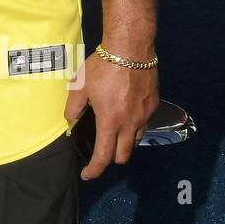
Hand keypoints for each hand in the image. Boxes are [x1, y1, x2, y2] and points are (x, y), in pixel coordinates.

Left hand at [64, 51, 158, 180]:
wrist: (131, 49)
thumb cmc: (103, 66)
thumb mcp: (80, 86)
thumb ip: (73, 108)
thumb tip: (71, 122)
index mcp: (110, 121)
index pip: (104, 156)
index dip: (94, 170)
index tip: (87, 175)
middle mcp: (130, 123)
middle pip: (123, 155)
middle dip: (110, 158)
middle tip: (99, 150)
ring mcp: (144, 116)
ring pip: (135, 141)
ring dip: (124, 143)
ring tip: (112, 130)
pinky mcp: (153, 106)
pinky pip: (143, 124)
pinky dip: (133, 126)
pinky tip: (124, 113)